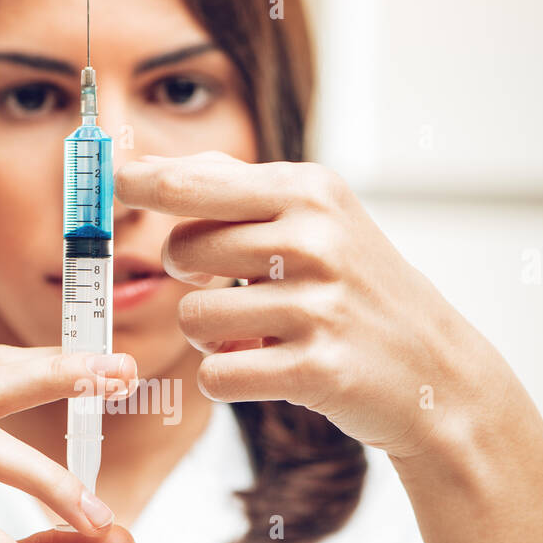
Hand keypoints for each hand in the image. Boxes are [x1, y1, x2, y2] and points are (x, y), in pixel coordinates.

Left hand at [116, 152, 508, 459]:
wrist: (435, 370)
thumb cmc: (358, 288)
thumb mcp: (317, 216)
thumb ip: (235, 187)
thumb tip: (147, 165)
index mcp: (310, 191)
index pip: (193, 183)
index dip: (138, 184)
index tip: (107, 181)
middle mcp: (314, 240)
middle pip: (182, 253)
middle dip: (188, 279)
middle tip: (230, 287)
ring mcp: (317, 306)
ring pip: (193, 320)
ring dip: (210, 336)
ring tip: (257, 333)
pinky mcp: (315, 369)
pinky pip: (217, 375)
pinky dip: (229, 378)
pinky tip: (267, 368)